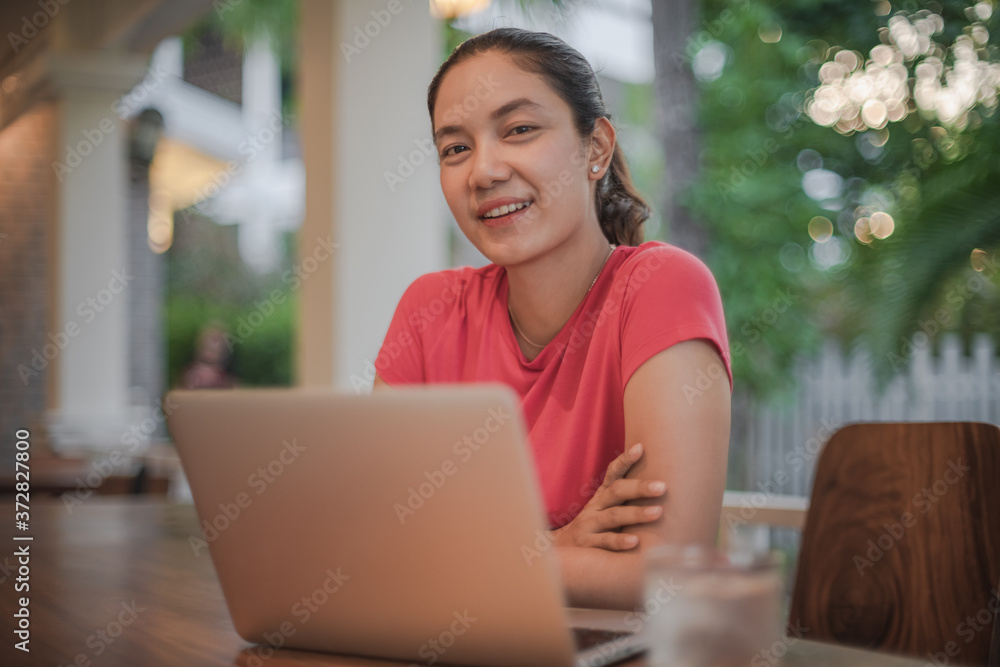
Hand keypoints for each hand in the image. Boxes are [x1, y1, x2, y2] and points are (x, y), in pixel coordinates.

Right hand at [550, 443, 666, 550]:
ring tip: (658, 512)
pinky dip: (619, 541)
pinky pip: (604, 542)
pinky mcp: (587, 544)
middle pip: (617, 492)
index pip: (613, 473)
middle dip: (640, 488)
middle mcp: (595, 507)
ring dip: (636, 513)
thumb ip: (627, 499)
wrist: (562, 551)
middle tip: (662, 487)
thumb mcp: (607, 510)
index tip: (640, 447)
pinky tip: (635, 542)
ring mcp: (589, 524)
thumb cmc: (595, 528)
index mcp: (602, 496)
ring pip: (613, 516)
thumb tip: (661, 485)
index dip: (625, 460)